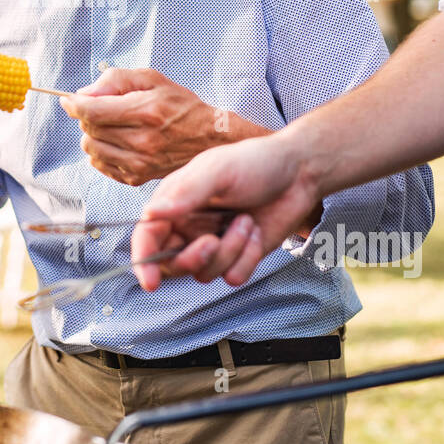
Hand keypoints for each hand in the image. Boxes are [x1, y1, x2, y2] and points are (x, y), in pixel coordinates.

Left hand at [60, 68, 265, 186]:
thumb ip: (115, 80)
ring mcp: (139, 163)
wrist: (209, 139)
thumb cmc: (180, 105)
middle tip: (102, 109)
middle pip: (88, 130)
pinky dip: (101, 152)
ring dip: (93, 135)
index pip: (91, 111)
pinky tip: (117, 143)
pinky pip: (100, 165)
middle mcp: (141, 141)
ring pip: (90, 149)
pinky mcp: (137, 178)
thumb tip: (82, 94)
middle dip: (88, 116)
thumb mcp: (151, 79)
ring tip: (112, 127)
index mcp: (145, 112)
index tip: (69, 100)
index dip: (73, 104)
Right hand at [130, 131, 320, 289]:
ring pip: (205, 273)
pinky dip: (247, 258)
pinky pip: (233, 276)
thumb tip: (151, 213)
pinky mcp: (238, 257)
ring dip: (230, 250)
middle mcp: (190, 227)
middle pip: (173, 264)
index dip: (144, 261)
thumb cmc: (256, 162)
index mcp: (176, 203)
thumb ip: (185, 193)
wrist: (299, 173)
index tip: (151, 281)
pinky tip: (256, 233)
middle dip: (193, 259)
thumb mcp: (218, 170)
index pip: (147, 237)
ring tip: (246, 221)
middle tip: (212, 242)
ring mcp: (214, 244)